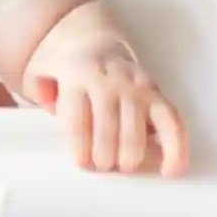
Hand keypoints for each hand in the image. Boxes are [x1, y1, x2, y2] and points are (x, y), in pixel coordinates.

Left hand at [29, 46, 187, 176]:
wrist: (95, 45)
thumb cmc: (70, 74)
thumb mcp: (46, 74)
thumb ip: (41, 88)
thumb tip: (42, 93)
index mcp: (78, 76)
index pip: (77, 122)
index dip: (80, 150)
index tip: (82, 162)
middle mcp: (109, 80)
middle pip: (107, 134)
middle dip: (103, 160)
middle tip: (100, 165)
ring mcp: (136, 86)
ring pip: (135, 136)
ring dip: (128, 161)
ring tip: (120, 165)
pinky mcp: (158, 93)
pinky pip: (172, 125)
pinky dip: (175, 151)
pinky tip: (170, 170)